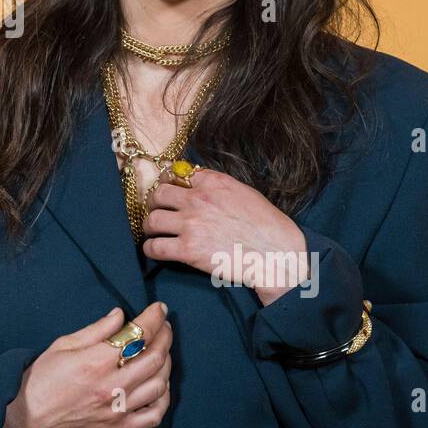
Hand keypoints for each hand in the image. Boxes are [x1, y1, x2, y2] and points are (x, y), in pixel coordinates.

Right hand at [2, 302, 171, 427]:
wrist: (26, 421)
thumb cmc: (40, 381)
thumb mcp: (62, 345)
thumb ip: (95, 330)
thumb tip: (119, 316)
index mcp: (95, 361)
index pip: (138, 334)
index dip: (154, 317)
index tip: (159, 308)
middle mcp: (111, 386)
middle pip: (155, 356)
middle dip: (165, 336)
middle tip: (164, 326)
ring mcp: (117, 410)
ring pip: (160, 384)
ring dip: (167, 363)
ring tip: (162, 351)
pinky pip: (154, 415)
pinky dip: (164, 398)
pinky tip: (160, 385)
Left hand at [142, 169, 308, 305]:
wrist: (277, 255)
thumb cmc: (268, 226)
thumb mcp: (244, 193)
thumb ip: (218, 187)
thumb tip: (201, 186)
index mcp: (213, 182)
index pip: (176, 173)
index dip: (168, 181)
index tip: (167, 190)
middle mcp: (197, 199)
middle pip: (158, 194)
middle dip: (155, 203)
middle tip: (159, 212)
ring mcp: (190, 224)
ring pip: (152, 219)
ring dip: (151, 227)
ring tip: (155, 232)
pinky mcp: (188, 250)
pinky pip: (155, 247)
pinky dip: (151, 249)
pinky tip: (156, 250)